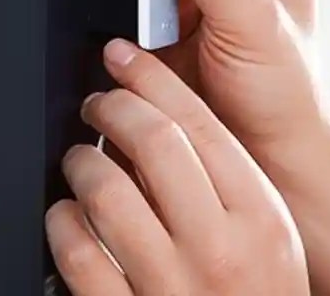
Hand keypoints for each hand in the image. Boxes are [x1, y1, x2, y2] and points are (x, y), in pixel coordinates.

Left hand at [46, 40, 308, 295]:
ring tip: (79, 162)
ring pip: (106, 192)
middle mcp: (222, 251)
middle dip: (112, 108)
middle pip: (154, 143)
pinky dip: (61, 223)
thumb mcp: (268, 239)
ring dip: (80, 163)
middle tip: (96, 104)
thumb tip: (163, 115)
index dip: (151, 78)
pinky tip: (64, 216)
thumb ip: (227, 183)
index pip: (200, 124)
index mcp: (262, 219)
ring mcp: (173, 290)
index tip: (123, 58)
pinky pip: (78, 255)